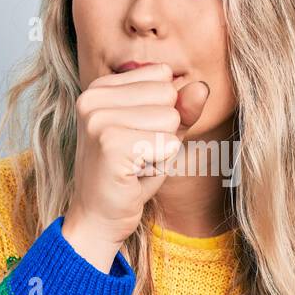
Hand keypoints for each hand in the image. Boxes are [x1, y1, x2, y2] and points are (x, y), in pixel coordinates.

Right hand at [62, 62, 209, 270]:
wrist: (99, 219)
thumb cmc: (130, 176)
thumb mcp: (160, 134)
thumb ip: (181, 108)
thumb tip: (202, 87)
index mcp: (99, 87)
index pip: (162, 75)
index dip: (162, 111)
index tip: (136, 137)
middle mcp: (92, 96)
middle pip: (168, 95)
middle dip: (163, 130)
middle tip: (136, 155)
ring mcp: (98, 119)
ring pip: (171, 119)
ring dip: (162, 149)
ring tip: (135, 164)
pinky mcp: (109, 144)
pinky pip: (167, 143)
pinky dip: (159, 164)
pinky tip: (134, 175)